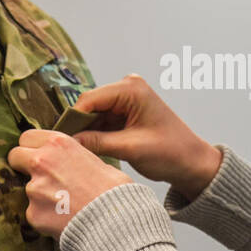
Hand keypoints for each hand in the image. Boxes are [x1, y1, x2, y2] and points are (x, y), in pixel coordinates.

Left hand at [8, 129, 132, 239]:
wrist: (115, 223)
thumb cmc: (115, 192)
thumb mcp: (100, 162)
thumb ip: (77, 158)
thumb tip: (73, 162)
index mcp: (59, 144)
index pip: (27, 137)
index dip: (32, 147)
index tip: (38, 155)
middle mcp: (42, 162)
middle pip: (15, 156)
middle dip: (23, 165)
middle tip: (41, 177)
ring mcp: (34, 189)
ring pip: (28, 188)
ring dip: (41, 196)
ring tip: (65, 205)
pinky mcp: (33, 214)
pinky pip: (34, 213)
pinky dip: (45, 217)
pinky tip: (63, 220)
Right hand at [72, 75, 222, 201]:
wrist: (192, 162)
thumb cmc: (171, 152)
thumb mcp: (130, 148)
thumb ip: (97, 142)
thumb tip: (68, 142)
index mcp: (131, 89)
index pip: (89, 99)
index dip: (71, 119)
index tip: (57, 139)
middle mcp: (127, 88)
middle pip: (89, 105)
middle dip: (78, 126)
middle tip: (63, 149)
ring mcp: (126, 100)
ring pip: (93, 115)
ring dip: (86, 132)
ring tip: (75, 152)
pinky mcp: (126, 112)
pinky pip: (102, 121)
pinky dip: (95, 134)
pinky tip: (88, 149)